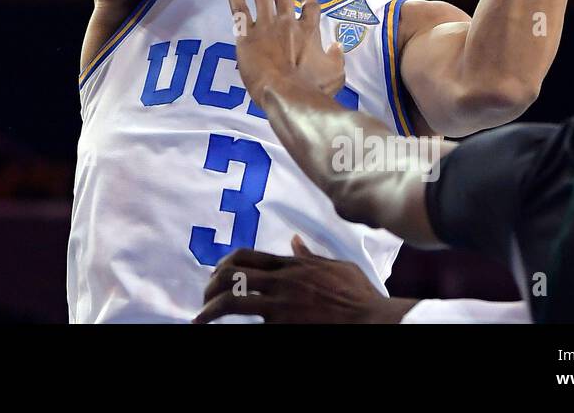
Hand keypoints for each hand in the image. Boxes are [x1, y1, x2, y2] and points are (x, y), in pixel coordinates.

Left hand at [194, 236, 412, 322]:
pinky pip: (250, 326)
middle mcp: (280, 281)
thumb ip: (311, 255)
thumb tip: (295, 240)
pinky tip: (221, 334)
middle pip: (231, 275)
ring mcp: (280, 305)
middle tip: (203, 300)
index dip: (224, 265)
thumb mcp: (336, 267)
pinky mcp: (282, 326)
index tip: (215, 276)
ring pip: (233, 300)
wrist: (374, 321)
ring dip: (210, 310)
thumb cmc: (360, 297)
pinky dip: (233, 330)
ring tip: (199, 320)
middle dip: (211, 287)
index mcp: (291, 266)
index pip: (245, 257)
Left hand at [226, 0, 344, 107]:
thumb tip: (337, 46)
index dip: (309, 0)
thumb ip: (337, 58)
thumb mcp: (334, 74)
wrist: (284, 92)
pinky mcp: (247, 34)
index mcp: (308, 32)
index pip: (311, 9)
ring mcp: (266, 26)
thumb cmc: (310, 86)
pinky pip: (239, 9)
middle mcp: (287, 23)